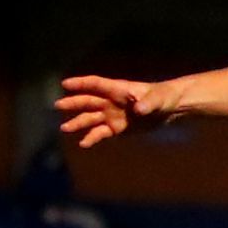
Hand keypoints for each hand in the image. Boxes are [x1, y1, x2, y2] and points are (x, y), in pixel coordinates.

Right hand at [56, 76, 181, 148]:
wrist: (169, 109)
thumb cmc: (162, 98)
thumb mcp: (157, 99)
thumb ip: (147, 104)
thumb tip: (138, 109)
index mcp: (118, 90)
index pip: (96, 84)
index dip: (81, 84)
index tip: (65, 84)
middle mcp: (111, 101)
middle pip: (88, 101)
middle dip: (73, 104)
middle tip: (57, 106)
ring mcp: (112, 115)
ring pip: (91, 118)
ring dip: (78, 123)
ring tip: (64, 128)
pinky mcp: (117, 128)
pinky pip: (101, 133)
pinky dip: (92, 138)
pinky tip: (83, 144)